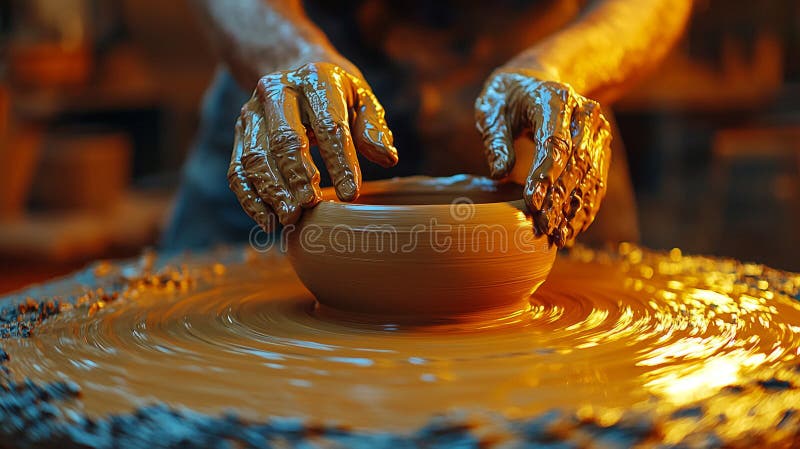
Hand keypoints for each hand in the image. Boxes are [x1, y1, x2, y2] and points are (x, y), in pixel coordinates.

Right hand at [228, 62, 397, 230]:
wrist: (294, 69)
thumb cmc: (337, 94)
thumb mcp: (362, 99)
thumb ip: (373, 128)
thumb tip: (387, 158)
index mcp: (315, 80)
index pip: (329, 125)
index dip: (340, 162)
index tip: (351, 194)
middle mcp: (277, 91)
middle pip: (285, 139)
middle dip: (297, 176)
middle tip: (311, 206)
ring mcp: (252, 112)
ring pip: (256, 157)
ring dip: (272, 191)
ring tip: (290, 218)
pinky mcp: (240, 133)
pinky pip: (238, 170)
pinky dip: (250, 198)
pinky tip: (267, 220)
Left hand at [475, 68, 611, 247]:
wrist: (536, 85)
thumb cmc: (507, 100)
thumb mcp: (491, 110)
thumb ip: (495, 139)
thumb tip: (500, 172)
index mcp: (555, 99)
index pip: (555, 141)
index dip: (545, 175)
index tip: (532, 203)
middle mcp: (584, 113)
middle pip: (576, 162)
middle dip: (559, 198)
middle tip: (542, 227)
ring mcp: (597, 131)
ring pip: (591, 175)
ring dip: (575, 209)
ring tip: (557, 237)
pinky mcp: (600, 148)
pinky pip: (597, 181)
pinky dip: (585, 208)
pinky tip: (572, 230)